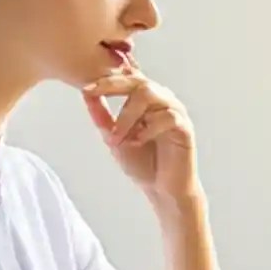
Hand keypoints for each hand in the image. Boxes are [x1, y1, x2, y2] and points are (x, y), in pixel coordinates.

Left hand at [81, 57, 198, 200]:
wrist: (162, 190)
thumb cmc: (143, 163)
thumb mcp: (114, 137)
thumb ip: (102, 116)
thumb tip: (86, 93)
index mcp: (146, 100)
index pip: (127, 79)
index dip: (106, 80)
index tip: (85, 88)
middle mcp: (162, 100)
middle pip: (138, 80)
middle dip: (113, 86)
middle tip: (93, 94)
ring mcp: (175, 112)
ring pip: (150, 95)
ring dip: (127, 114)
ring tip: (117, 136)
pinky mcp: (185, 127)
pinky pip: (167, 116)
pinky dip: (148, 128)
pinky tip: (138, 141)